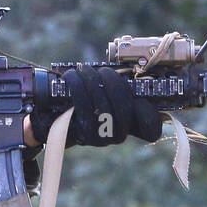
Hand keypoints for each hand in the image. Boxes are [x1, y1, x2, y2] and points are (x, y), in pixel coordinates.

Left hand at [30, 65, 162, 146]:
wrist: (55, 115)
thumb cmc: (85, 97)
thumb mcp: (104, 89)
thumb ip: (118, 83)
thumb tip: (128, 68)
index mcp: (131, 124)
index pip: (151, 128)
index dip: (150, 114)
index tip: (141, 98)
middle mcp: (119, 135)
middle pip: (125, 108)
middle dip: (113, 83)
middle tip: (103, 71)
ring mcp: (102, 138)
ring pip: (104, 108)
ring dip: (92, 82)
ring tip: (84, 70)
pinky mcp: (84, 137)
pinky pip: (84, 110)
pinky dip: (78, 88)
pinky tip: (73, 77)